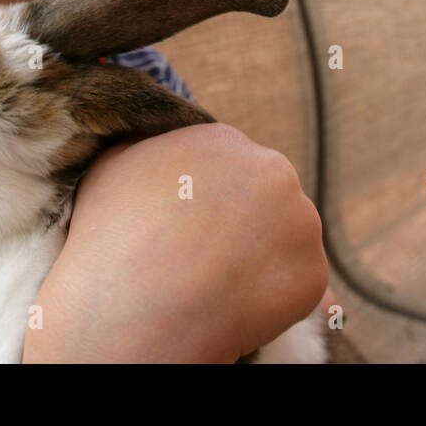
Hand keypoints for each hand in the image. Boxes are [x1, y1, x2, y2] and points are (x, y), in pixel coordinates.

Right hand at [21, 123, 327, 361]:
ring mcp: (300, 220)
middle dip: (243, 225)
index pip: (229, 168)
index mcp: (224, 139)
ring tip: (217, 284)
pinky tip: (236, 306)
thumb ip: (144, 138)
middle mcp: (272, 168)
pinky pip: (298, 283)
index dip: (206, 203)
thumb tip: (143, 113)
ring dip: (262, 258)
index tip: (187, 230)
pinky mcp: (313, 272)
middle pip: (265, 198)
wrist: (131, 312)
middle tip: (206, 259)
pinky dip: (274, 297)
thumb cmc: (111, 239)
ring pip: (286, 238)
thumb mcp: (112, 163)